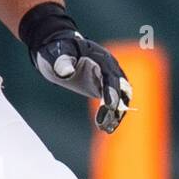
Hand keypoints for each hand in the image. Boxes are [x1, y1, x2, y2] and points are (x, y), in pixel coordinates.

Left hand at [19, 1, 131, 133]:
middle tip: (104, 122)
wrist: (57, 52)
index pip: (111, 75)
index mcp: (101, 57)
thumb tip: (67, 72)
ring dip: (116, 113)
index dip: (112, 90)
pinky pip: (113, 103)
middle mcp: (110, 68)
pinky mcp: (103, 89)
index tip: (109, 106)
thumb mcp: (57, 53)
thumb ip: (62, 61)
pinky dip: (112, 115)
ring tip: (106, 129)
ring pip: (121, 98)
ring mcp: (108, 79)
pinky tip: (107, 129)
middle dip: (116, 105)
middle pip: (121, 88)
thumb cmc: (58, 50)